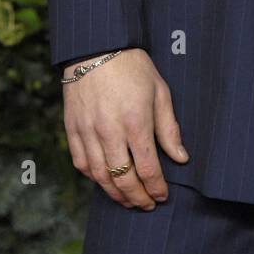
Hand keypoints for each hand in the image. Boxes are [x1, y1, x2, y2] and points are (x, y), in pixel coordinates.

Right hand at [63, 49, 188, 209]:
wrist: (97, 48)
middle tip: (147, 205)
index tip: (162, 195)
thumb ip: (169, 128)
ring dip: (115, 194)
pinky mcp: (72, 129)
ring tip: (128, 201)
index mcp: (135, 121)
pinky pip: (81, 164)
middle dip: (137, 197)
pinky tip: (105, 181)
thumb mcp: (160, 92)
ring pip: (100, 177)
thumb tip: (181, 158)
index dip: (156, 187)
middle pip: (123, 179)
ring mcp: (88, 131)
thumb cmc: (133, 67)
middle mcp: (109, 131)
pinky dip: (94, 178)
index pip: (148, 168)